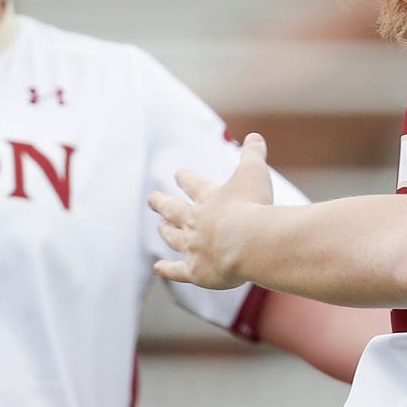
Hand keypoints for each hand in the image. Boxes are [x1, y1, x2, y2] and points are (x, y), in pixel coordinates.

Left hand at [149, 132, 276, 288]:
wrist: (250, 242)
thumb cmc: (254, 205)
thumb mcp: (255, 172)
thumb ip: (253, 154)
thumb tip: (254, 136)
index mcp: (208, 197)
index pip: (193, 184)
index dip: (185, 178)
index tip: (177, 174)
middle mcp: (195, 221)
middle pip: (174, 210)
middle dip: (163, 203)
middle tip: (152, 198)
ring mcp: (194, 247)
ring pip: (174, 238)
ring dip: (167, 231)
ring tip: (161, 227)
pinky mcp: (197, 271)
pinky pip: (178, 270)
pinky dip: (168, 269)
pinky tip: (159, 267)